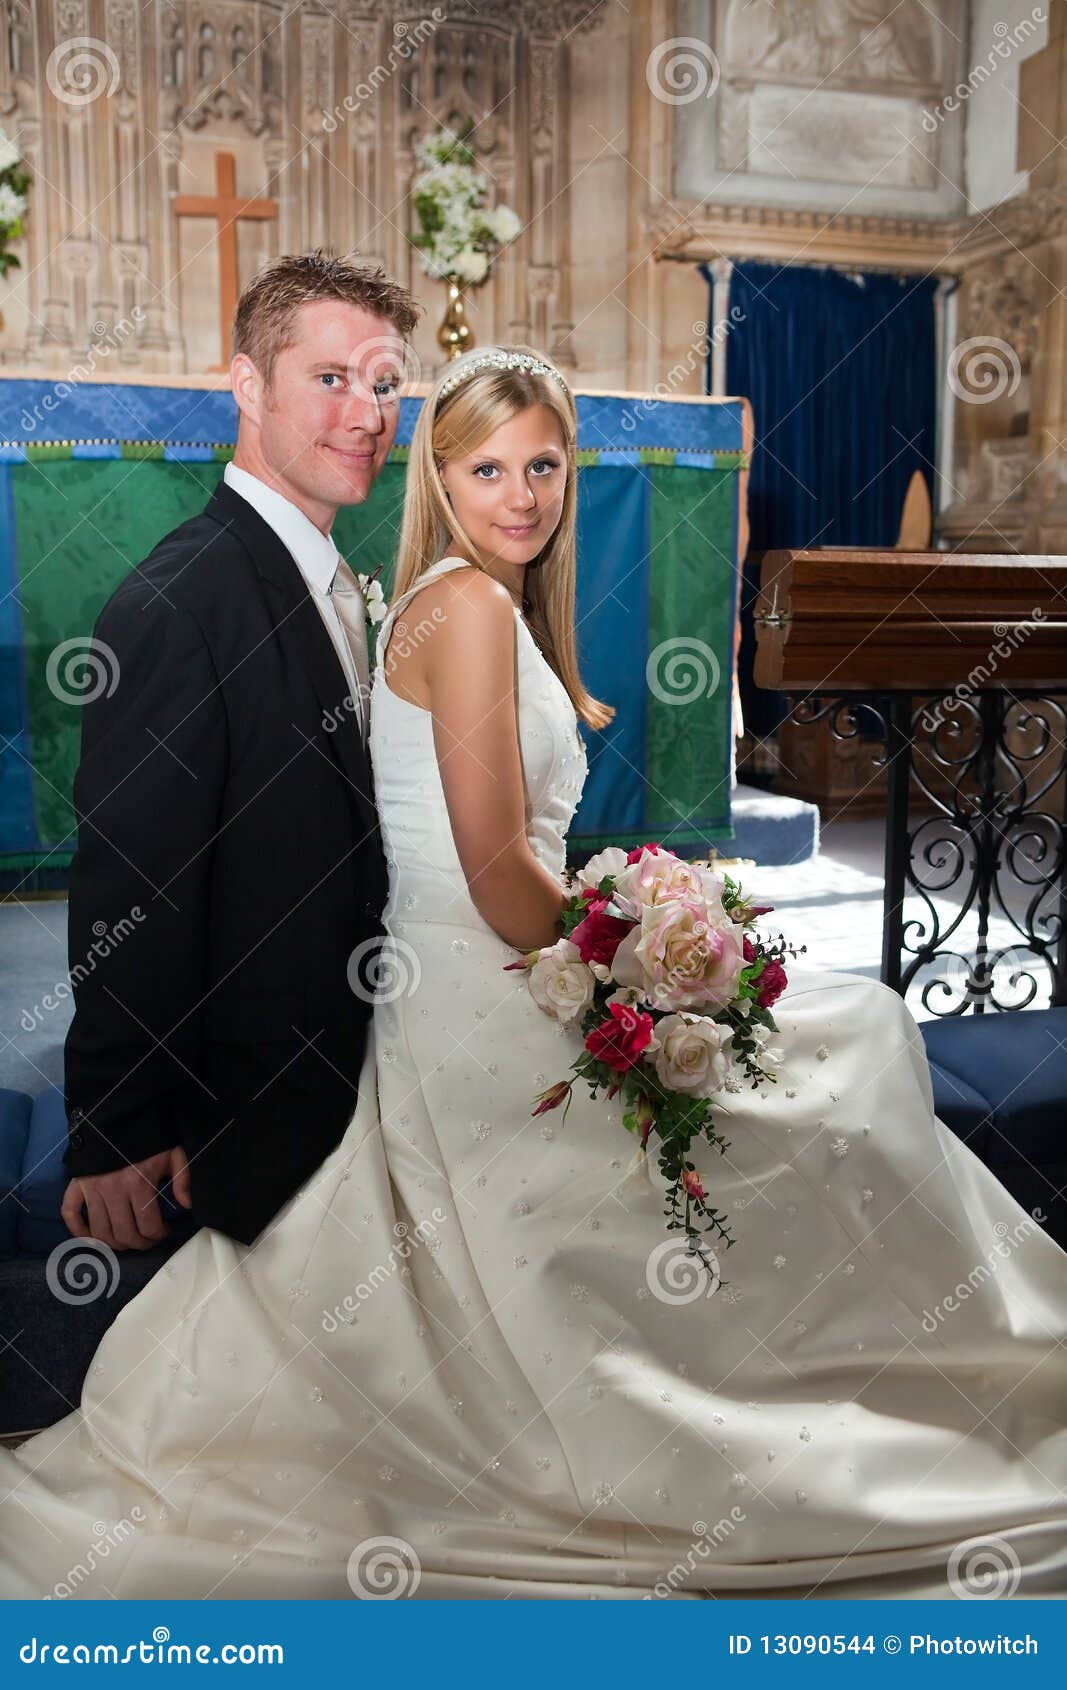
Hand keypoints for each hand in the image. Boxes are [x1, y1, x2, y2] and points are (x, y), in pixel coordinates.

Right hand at [61, 1144, 192, 1252]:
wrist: (119, 1114)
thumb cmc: (148, 1135)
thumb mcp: (173, 1153)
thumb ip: (183, 1179)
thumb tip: (186, 1205)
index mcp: (138, 1184)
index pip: (147, 1227)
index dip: (158, 1236)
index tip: (163, 1231)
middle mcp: (112, 1191)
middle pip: (124, 1234)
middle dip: (139, 1243)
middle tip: (147, 1239)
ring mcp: (92, 1189)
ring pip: (99, 1231)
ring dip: (114, 1243)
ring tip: (126, 1240)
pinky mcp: (77, 1184)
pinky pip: (70, 1213)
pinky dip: (78, 1230)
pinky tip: (90, 1238)